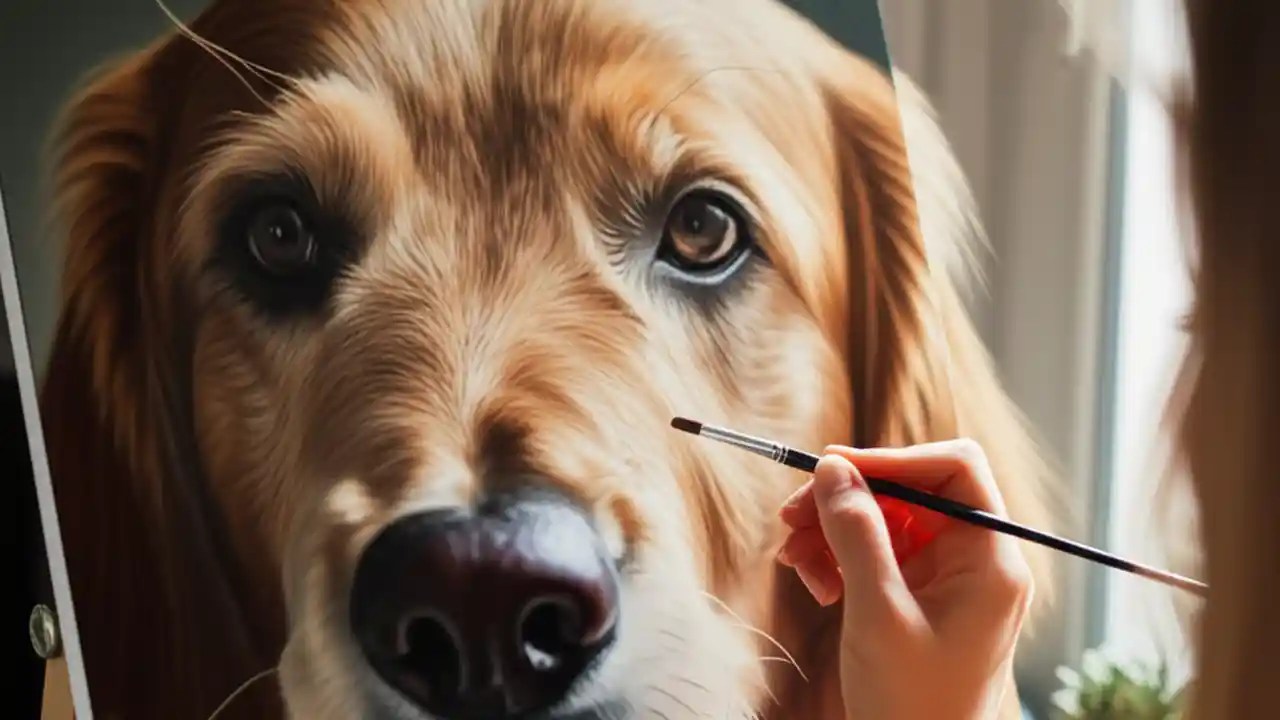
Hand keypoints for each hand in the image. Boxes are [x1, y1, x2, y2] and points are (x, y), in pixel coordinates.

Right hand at [776, 440, 1032, 719]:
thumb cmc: (912, 704)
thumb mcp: (878, 613)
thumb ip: (856, 534)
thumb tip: (833, 468)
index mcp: (990, 562)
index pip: (954, 469)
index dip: (892, 459)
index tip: (832, 468)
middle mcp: (976, 562)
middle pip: (911, 492)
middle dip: (848, 498)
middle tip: (790, 516)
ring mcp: (948, 580)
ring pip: (887, 520)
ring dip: (833, 529)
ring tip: (792, 556)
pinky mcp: (920, 598)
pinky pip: (878, 553)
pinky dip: (840, 558)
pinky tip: (816, 583)